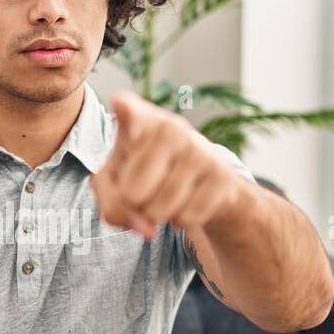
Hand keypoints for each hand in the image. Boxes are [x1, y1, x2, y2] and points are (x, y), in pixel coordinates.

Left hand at [90, 91, 243, 239]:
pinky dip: (182, 220)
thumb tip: (146, 227)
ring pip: (158, 210)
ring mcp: (198, 149)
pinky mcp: (221, 175)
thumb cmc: (146, 176)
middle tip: (144, 191)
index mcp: (139, 121)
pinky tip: (188, 200)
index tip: (121, 106)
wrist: (204, 184)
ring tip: (166, 194)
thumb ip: (112, 204)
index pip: (128, 112)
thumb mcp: (115, 185)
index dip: (125, 111)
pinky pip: (186, 217)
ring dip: (158, 215)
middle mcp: (169, 127)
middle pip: (131, 193)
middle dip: (134, 206)